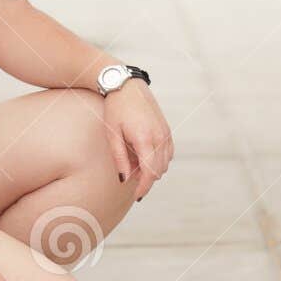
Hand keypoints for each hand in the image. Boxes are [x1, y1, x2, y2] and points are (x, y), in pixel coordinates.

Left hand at [103, 79, 172, 197]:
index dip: (144, 187)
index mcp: (145, 139)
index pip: (150, 173)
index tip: (136, 196)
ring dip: (152, 169)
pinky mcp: (167, 129)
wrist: (125, 84)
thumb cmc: (115, 108)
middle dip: (146, 179)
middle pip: (159, 171)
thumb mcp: (112, 134)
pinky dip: (158, 159)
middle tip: (130, 176)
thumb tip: (125, 179)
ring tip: (134, 162)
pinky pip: (168, 153)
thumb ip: (120, 158)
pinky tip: (144, 154)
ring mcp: (166, 133)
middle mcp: (160, 137)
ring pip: (165, 163)